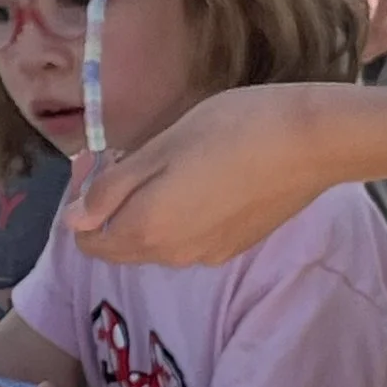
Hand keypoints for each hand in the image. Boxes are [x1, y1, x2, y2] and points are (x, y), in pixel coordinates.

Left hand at [69, 81, 353, 267]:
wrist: (312, 142)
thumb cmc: (231, 130)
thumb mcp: (160, 148)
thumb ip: (112, 189)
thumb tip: (74, 221)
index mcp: (146, 230)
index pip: (87, 240)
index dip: (82, 202)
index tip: (98, 161)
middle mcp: (173, 256)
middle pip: (121, 244)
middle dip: (113, 208)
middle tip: (128, 154)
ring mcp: (208, 255)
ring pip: (157, 241)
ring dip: (148, 210)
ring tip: (169, 161)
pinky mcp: (236, 246)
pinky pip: (190, 238)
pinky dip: (182, 215)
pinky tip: (204, 177)